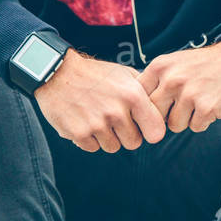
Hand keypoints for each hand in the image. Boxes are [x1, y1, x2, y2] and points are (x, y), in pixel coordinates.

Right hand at [34, 50, 166, 152]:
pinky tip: (84, 121)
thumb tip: (163, 107)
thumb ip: (145, 91)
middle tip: (114, 120)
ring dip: (107, 137)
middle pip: (134, 143)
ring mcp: (97, 124)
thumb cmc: (95, 74)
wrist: (56, 71)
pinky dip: (89, 139)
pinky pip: (93, 148)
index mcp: (133, 96)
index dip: (149, 131)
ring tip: (97, 118)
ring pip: (113, 147)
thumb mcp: (124, 74)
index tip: (142, 126)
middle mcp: (116, 111)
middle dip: (126, 134)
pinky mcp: (78, 133)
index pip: (156, 132)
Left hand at [139, 39, 220, 132]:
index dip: (147, 108)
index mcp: (160, 67)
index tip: (158, 108)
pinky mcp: (206, 107)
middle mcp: (172, 79)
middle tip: (181, 108)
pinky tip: (212, 105)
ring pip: (174, 125)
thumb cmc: (204, 65)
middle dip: (166, 116)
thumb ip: (156, 81)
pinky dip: (204, 121)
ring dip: (187, 120)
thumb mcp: (175, 62)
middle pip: (155, 115)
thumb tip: (137, 109)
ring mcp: (189, 94)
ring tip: (199, 103)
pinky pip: (195, 127)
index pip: (140, 98)